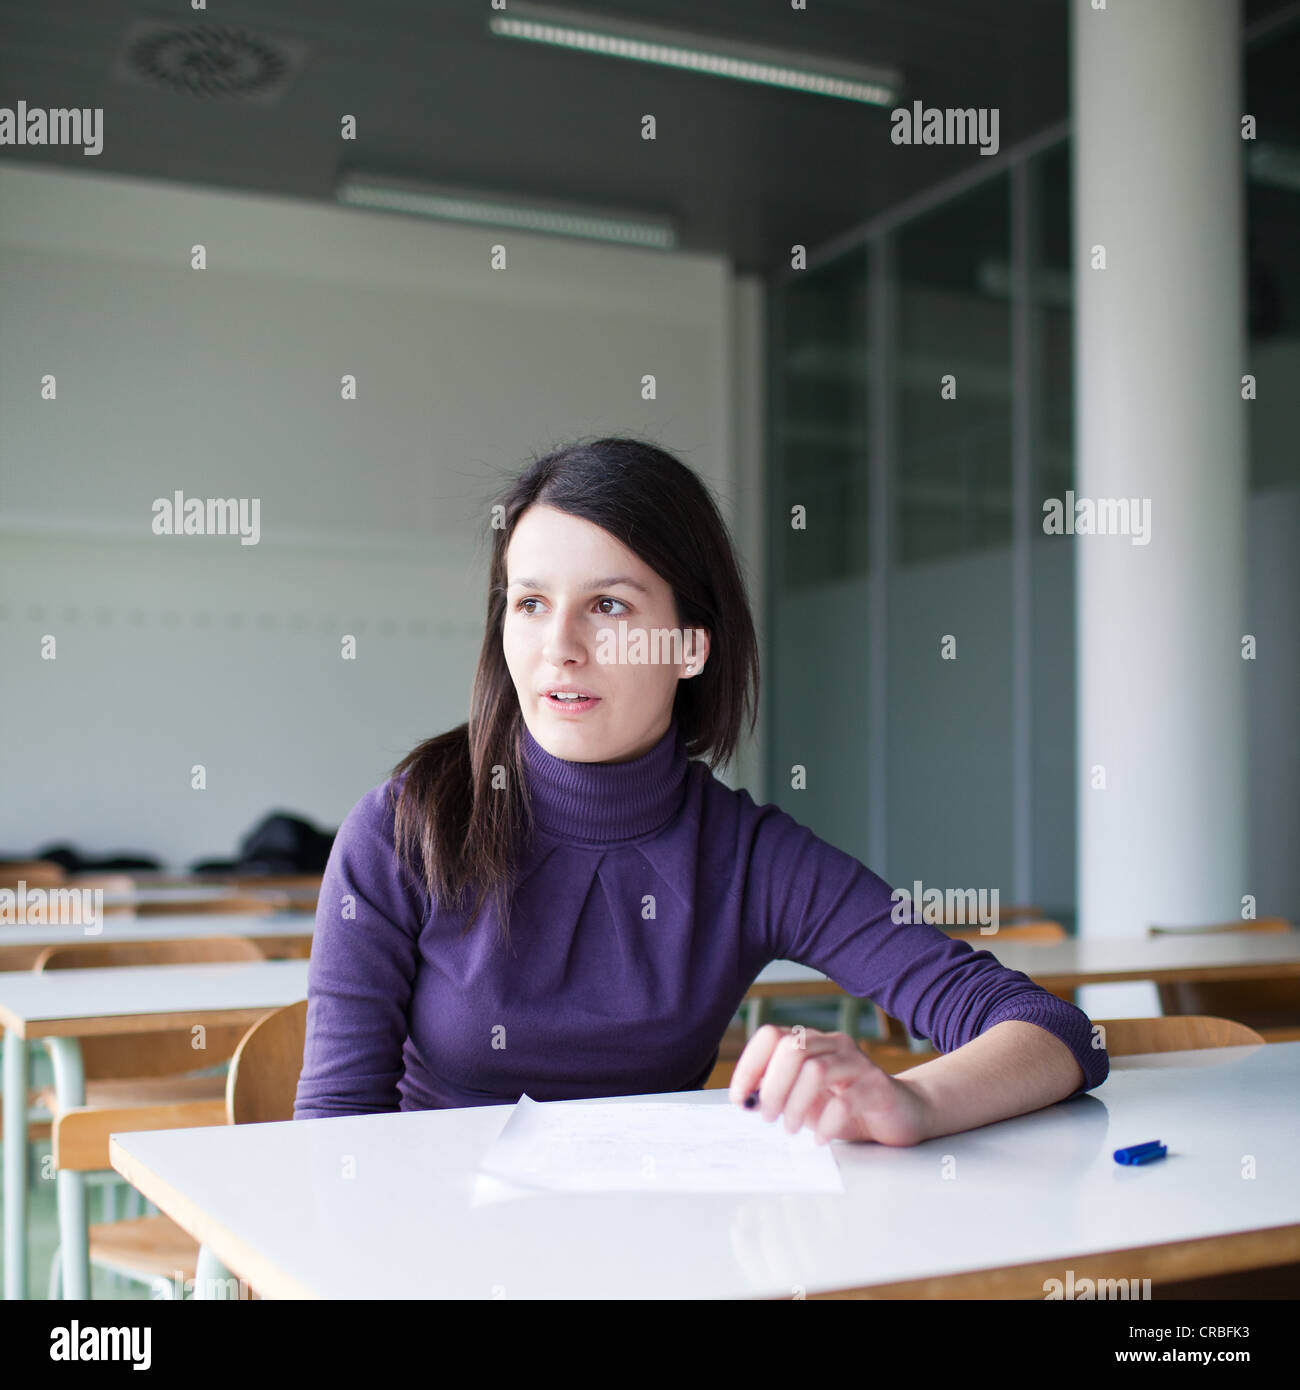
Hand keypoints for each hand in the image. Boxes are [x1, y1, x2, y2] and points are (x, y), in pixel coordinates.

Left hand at [729, 1025, 932, 1146]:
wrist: (902, 1112)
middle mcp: (832, 1045)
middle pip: (791, 1049)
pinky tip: (820, 1138)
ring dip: (795, 1105)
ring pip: (815, 1070)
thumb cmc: (846, 1106)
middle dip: (772, 1087)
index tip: (740, 1098)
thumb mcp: (806, 1099)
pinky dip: (826, 1124)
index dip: (749, 1065)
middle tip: (767, 1117)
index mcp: (811, 1042)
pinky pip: (846, 1101)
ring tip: (791, 1129)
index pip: (770, 1035)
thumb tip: (746, 1100)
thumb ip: (779, 1094)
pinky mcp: (877, 1088)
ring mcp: (857, 1063)